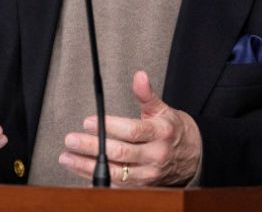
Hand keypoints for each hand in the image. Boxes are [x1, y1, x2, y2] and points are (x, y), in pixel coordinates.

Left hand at [58, 70, 201, 185]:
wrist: (193, 156)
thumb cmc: (173, 130)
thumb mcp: (162, 109)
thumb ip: (146, 94)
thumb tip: (139, 76)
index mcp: (160, 134)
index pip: (132, 131)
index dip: (110, 127)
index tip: (88, 122)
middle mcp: (154, 156)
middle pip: (120, 154)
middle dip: (92, 147)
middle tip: (71, 140)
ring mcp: (148, 174)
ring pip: (115, 173)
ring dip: (88, 166)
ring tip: (67, 157)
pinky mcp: (142, 186)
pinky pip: (117, 185)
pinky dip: (97, 180)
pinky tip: (80, 171)